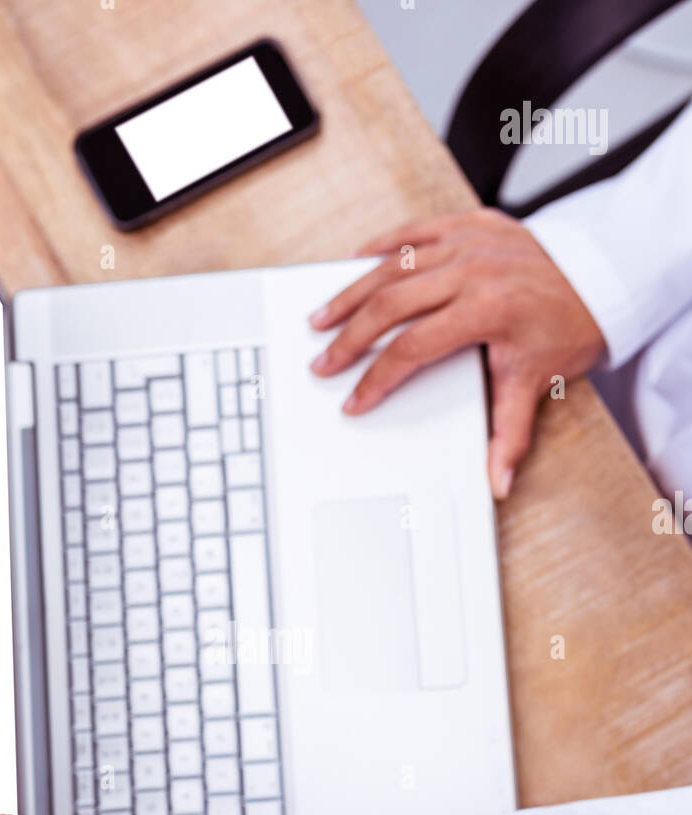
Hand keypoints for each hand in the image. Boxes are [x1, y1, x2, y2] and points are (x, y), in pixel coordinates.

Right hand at [309, 209, 605, 498]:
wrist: (600, 275)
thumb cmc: (568, 324)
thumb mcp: (537, 381)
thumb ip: (510, 434)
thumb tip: (498, 482)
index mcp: (485, 310)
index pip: (412, 349)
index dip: (377, 378)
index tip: (355, 399)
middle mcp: (471, 271)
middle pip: (390, 306)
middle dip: (349, 339)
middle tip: (322, 362)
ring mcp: (467, 242)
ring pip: (393, 266)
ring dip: (352, 293)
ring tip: (322, 317)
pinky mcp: (469, 223)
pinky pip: (414, 231)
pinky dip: (381, 247)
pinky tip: (354, 262)